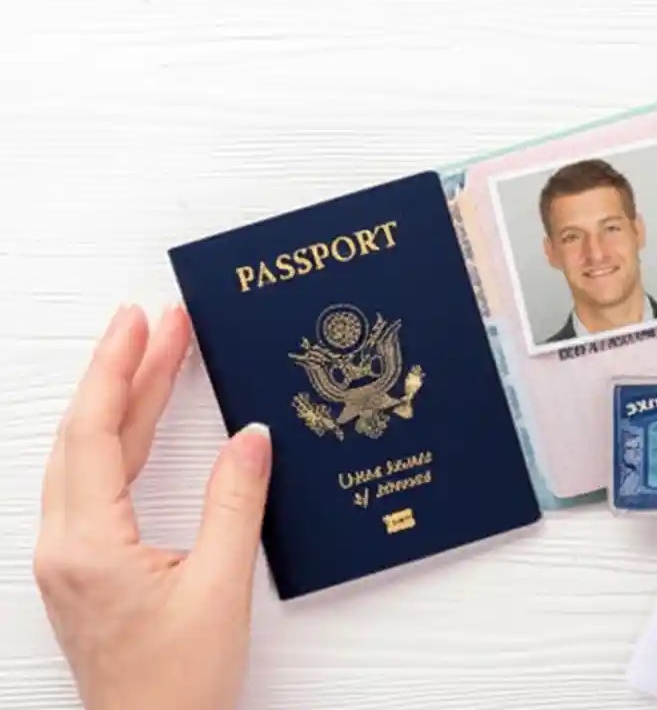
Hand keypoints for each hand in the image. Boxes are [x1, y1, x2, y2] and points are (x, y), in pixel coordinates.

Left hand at [33, 305, 271, 709]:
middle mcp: (65, 547)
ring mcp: (68, 560)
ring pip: (87, 459)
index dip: (121, 369)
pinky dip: (119, 443)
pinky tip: (141, 427)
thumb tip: (251, 439)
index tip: (143, 322)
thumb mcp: (220, 588)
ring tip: (156, 359)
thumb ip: (235, 503)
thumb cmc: (176, 686)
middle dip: (125, 372)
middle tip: (160, 324)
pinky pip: (92, 486)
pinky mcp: (84, 570)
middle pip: (87, 436)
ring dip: (122, 405)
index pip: (97, 433)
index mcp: (88, 546)